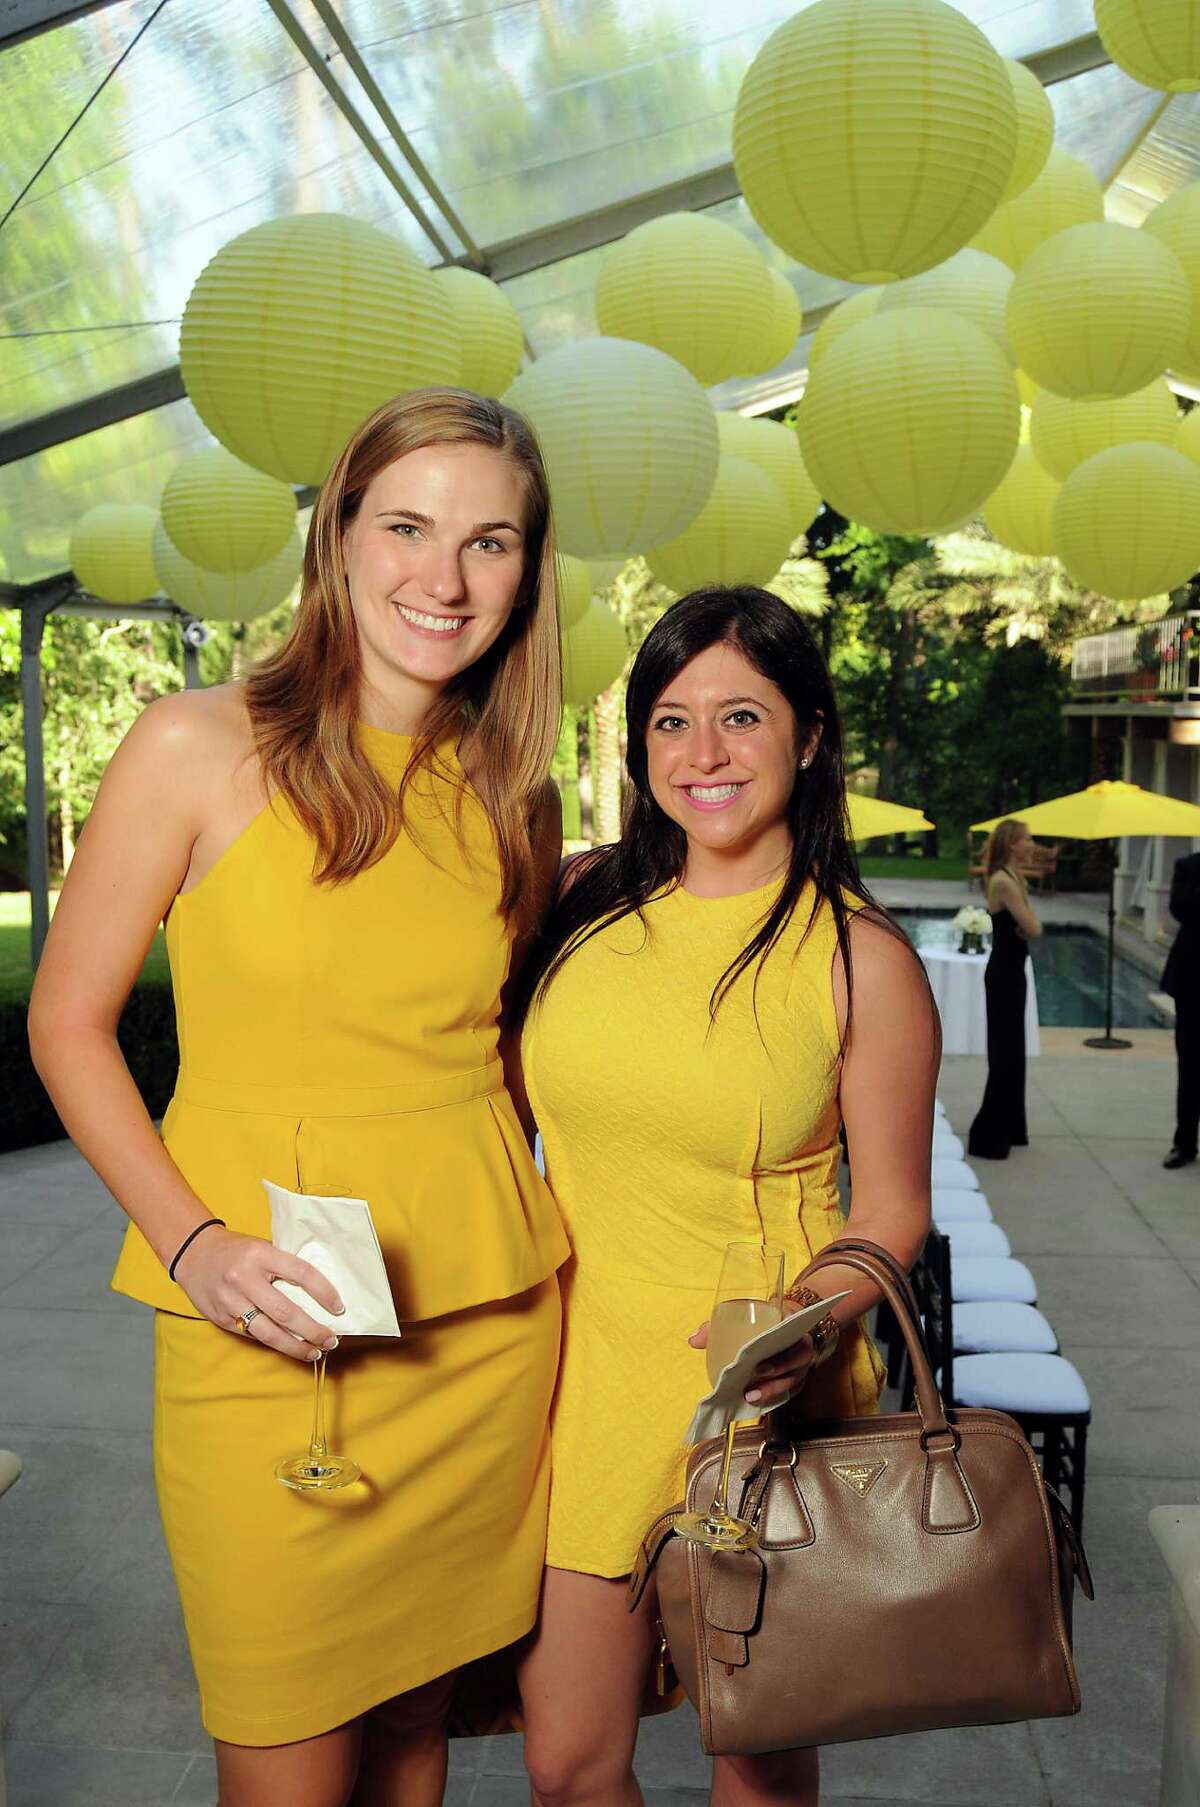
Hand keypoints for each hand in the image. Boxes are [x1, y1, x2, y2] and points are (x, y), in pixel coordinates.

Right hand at [173, 1226, 344, 1360]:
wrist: (193, 1253)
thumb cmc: (236, 1249)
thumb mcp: (262, 1246)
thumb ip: (284, 1265)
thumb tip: (318, 1291)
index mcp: (261, 1255)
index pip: (301, 1273)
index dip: (323, 1292)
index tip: (339, 1308)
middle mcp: (244, 1278)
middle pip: (285, 1312)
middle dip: (312, 1330)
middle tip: (331, 1340)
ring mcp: (230, 1301)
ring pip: (268, 1332)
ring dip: (294, 1346)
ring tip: (314, 1352)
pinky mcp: (221, 1318)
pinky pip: (252, 1334)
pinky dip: (273, 1342)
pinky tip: (288, 1346)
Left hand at [687, 1318, 815, 1408]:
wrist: (788, 1319)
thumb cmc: (764, 1318)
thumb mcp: (745, 1315)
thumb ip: (718, 1327)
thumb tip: (693, 1340)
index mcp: (794, 1327)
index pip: (795, 1342)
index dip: (781, 1356)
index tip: (759, 1367)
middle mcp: (802, 1348)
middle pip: (794, 1368)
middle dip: (773, 1381)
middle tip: (750, 1390)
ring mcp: (801, 1366)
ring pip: (792, 1383)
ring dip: (772, 1393)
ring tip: (750, 1399)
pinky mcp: (797, 1379)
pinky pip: (790, 1392)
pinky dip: (774, 1399)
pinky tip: (757, 1404)